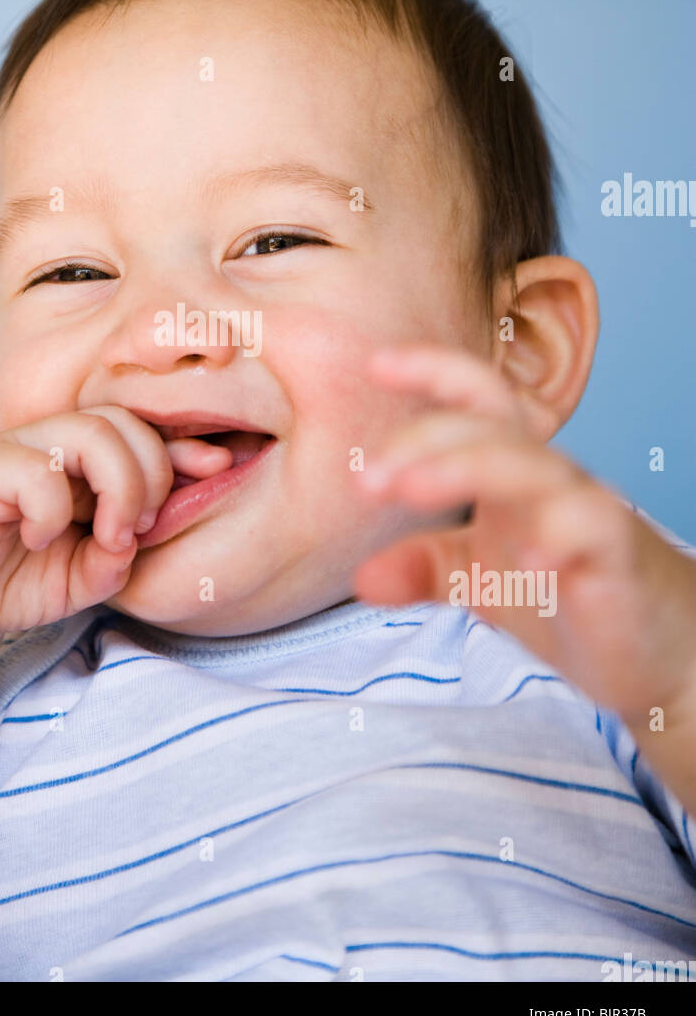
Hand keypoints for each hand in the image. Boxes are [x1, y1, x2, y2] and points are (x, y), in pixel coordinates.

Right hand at [0, 406, 231, 648]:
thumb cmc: (4, 581)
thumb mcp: (80, 581)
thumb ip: (115, 561)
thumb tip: (136, 539)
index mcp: (83, 464)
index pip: (145, 433)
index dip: (184, 446)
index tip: (216, 469)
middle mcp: (53, 446)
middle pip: (127, 423)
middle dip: (152, 475)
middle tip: (136, 528)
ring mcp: (18, 451)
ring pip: (90, 431)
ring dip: (118, 484)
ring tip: (106, 533)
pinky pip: (36, 468)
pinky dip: (52, 509)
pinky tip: (38, 539)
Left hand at [353, 344, 695, 730]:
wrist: (655, 652)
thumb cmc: (568, 596)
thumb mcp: (479, 581)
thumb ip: (424, 568)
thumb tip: (361, 575)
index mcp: (510, 472)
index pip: (475, 401)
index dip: (432, 371)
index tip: (374, 363)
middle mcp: (547, 479)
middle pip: (489, 429)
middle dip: (423, 441)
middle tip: (366, 478)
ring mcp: (585, 513)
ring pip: (533, 467)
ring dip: (467, 468)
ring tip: (410, 488)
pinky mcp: (617, 557)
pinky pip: (590, 529)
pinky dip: (556, 538)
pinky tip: (526, 565)